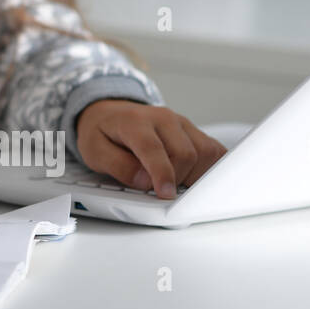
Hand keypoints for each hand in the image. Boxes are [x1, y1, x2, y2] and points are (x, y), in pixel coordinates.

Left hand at [74, 99, 226, 198]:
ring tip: (176, 183)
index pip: (153, 148)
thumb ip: (118, 166)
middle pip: (185, 153)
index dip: (161, 173)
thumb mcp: (95, 151)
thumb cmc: (103, 133)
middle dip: (178, 179)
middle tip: (163, 191)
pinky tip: (194, 177)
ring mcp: (182, 123)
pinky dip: (210, 168)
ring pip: (205, 153)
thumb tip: (145, 182)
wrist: (110, 114)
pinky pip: (214, 151)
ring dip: (196, 175)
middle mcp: (163, 118)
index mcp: (134, 121)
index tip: (165, 194)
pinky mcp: (194, 131)